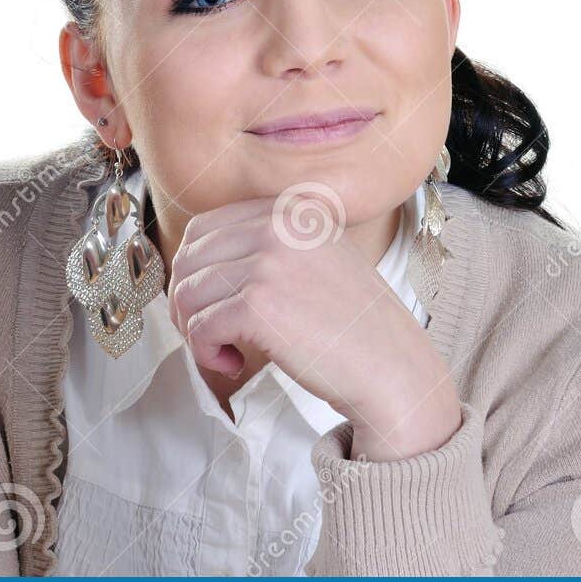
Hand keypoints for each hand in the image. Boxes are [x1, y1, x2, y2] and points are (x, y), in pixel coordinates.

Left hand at [164, 195, 460, 459]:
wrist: (394, 371)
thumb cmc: (353, 327)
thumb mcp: (316, 259)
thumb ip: (265, 246)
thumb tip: (190, 260)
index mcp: (290, 210)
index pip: (204, 228)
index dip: (193, 270)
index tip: (207, 303)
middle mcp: (277, 225)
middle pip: (188, 257)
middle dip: (187, 301)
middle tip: (209, 334)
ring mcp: (267, 262)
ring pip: (187, 292)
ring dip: (195, 330)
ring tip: (226, 351)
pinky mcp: (257, 304)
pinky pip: (199, 326)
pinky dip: (205, 352)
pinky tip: (233, 363)